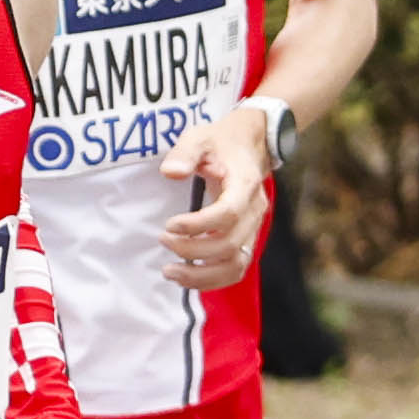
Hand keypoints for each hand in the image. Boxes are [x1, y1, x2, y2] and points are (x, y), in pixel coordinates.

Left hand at [156, 103, 273, 290]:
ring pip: (235, 265)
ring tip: (170, 272)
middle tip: (163, 240)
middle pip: (229, 245)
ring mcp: (254, 229)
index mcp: (246, 186)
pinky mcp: (247, 240)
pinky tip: (187, 278)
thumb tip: (170, 172)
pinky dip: (212, 280)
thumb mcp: (200, 138)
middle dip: (193, 250)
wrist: (249, 147)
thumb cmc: (220, 143)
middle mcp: (255, 212)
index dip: (197, 225)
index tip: (169, 224)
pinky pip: (236, 269)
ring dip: (203, 275)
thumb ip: (185, 153)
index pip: (227, 214)